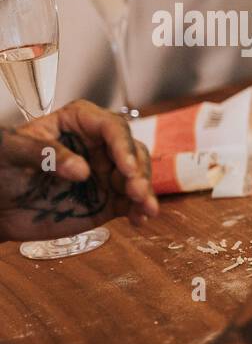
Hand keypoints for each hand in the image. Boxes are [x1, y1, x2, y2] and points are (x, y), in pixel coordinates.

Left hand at [0, 100, 157, 243]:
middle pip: (132, 151)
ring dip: (145, 192)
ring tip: (144, 209)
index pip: (110, 126)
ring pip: (138, 176)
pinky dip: (140, 210)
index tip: (126, 166)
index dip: (122, 145)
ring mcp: (104, 174)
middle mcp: (97, 146)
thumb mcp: (11, 151)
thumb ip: (45, 153)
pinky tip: (140, 219)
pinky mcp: (107, 200)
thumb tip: (82, 169)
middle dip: (139, 171)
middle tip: (135, 191)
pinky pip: (131, 202)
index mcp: (76, 124)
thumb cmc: (0, 168)